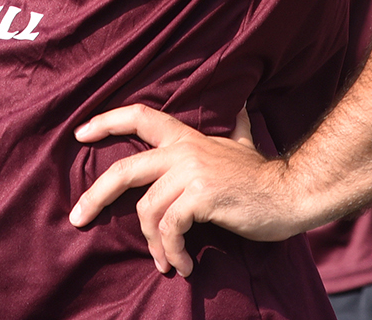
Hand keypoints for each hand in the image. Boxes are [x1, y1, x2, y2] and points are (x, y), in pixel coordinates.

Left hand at [69, 104, 310, 277]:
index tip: (79, 133)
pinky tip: (183, 265)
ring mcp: (192, 172)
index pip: (139, 116)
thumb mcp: (243, 145)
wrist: (292, 194)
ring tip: (165, 262)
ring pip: (148, 210)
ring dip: (152, 244)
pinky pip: (170, 228)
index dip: (106, 121)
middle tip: (78, 218)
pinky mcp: (202, 197)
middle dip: (95, 196)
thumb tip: (242, 107)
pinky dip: (172, 251)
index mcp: (186, 138)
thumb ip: (236, 127)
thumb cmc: (264, 177)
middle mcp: (184, 151)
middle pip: (125, 170)